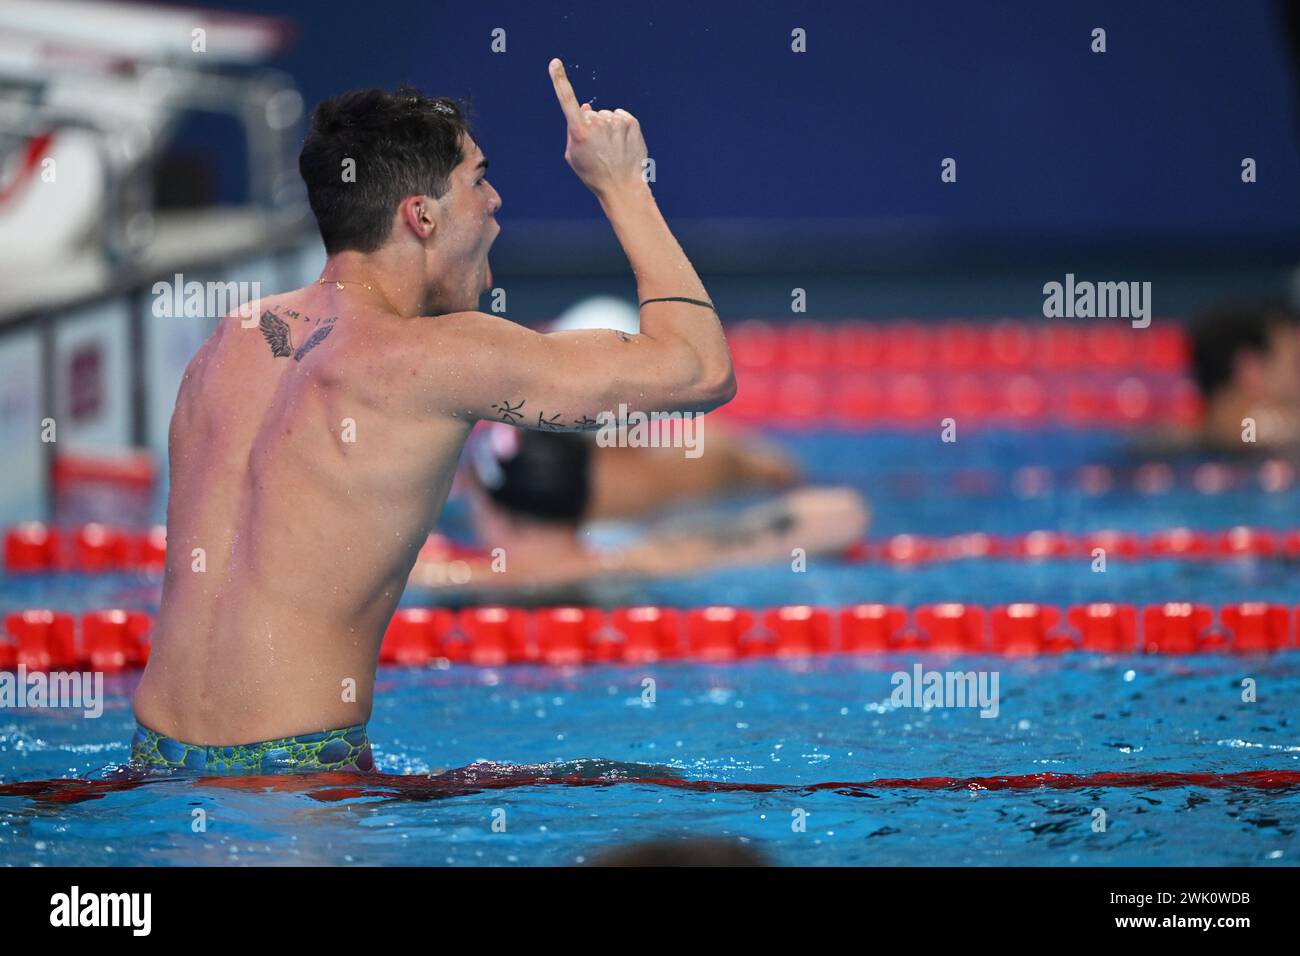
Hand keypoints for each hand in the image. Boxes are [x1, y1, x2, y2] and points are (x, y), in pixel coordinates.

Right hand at [548, 58, 648, 197]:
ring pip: (606, 116)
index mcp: (579, 132)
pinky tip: (621, 144)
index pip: (567, 100)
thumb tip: (586, 106)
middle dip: (592, 126)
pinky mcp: (632, 122)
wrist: (622, 186)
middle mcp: (597, 123)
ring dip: (607, 128)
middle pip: (590, 114)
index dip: (559, 80)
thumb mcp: (574, 156)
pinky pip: (621, 116)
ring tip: (611, 149)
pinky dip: (620, 127)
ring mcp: (615, 122)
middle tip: (598, 149)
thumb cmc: (593, 173)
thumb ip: (574, 129)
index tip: (555, 63)